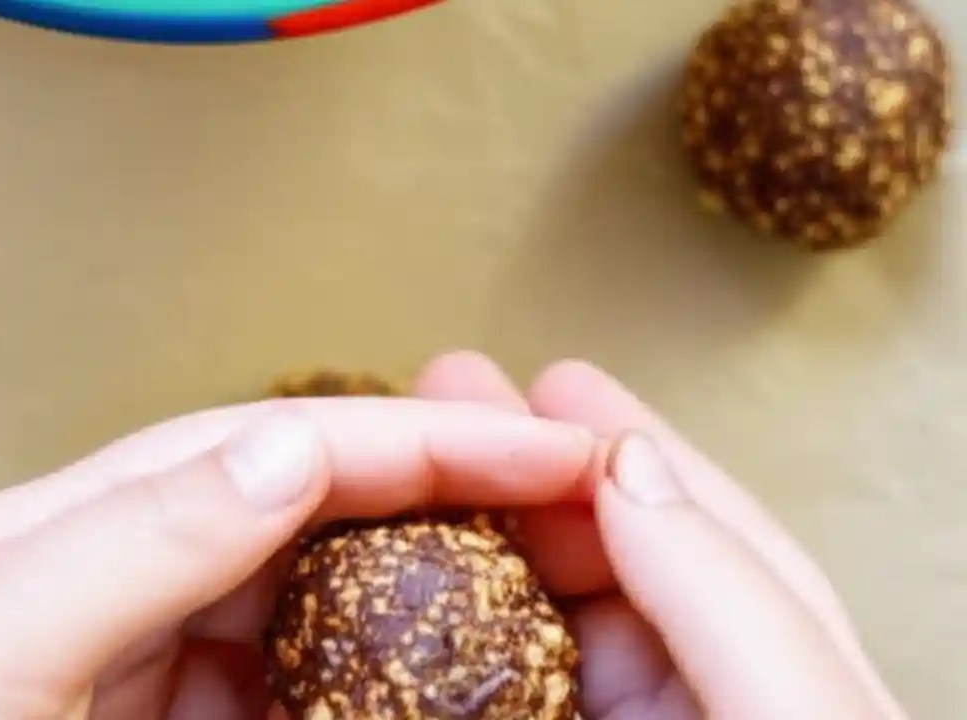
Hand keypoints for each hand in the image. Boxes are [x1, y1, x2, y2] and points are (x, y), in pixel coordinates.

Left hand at [0, 398, 596, 718]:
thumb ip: (138, 543)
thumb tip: (297, 447)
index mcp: (86, 526)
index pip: (289, 456)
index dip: (428, 443)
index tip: (553, 448)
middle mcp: (123, 589)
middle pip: (318, 536)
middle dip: (445, 527)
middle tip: (572, 544)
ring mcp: (135, 678)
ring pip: (306, 636)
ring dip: (411, 634)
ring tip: (521, 640)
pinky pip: (267, 712)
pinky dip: (343, 706)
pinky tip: (407, 713)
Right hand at [413, 352, 905, 719]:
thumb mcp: (794, 710)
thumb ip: (725, 591)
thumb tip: (626, 463)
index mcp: (781, 668)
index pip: (704, 532)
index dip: (629, 447)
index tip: (553, 379)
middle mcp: (692, 687)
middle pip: (601, 559)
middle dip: (523, 467)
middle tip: (447, 393)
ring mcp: (606, 718)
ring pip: (529, 614)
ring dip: (466, 534)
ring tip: (400, 461)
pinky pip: (487, 678)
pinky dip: (435, 628)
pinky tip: (392, 578)